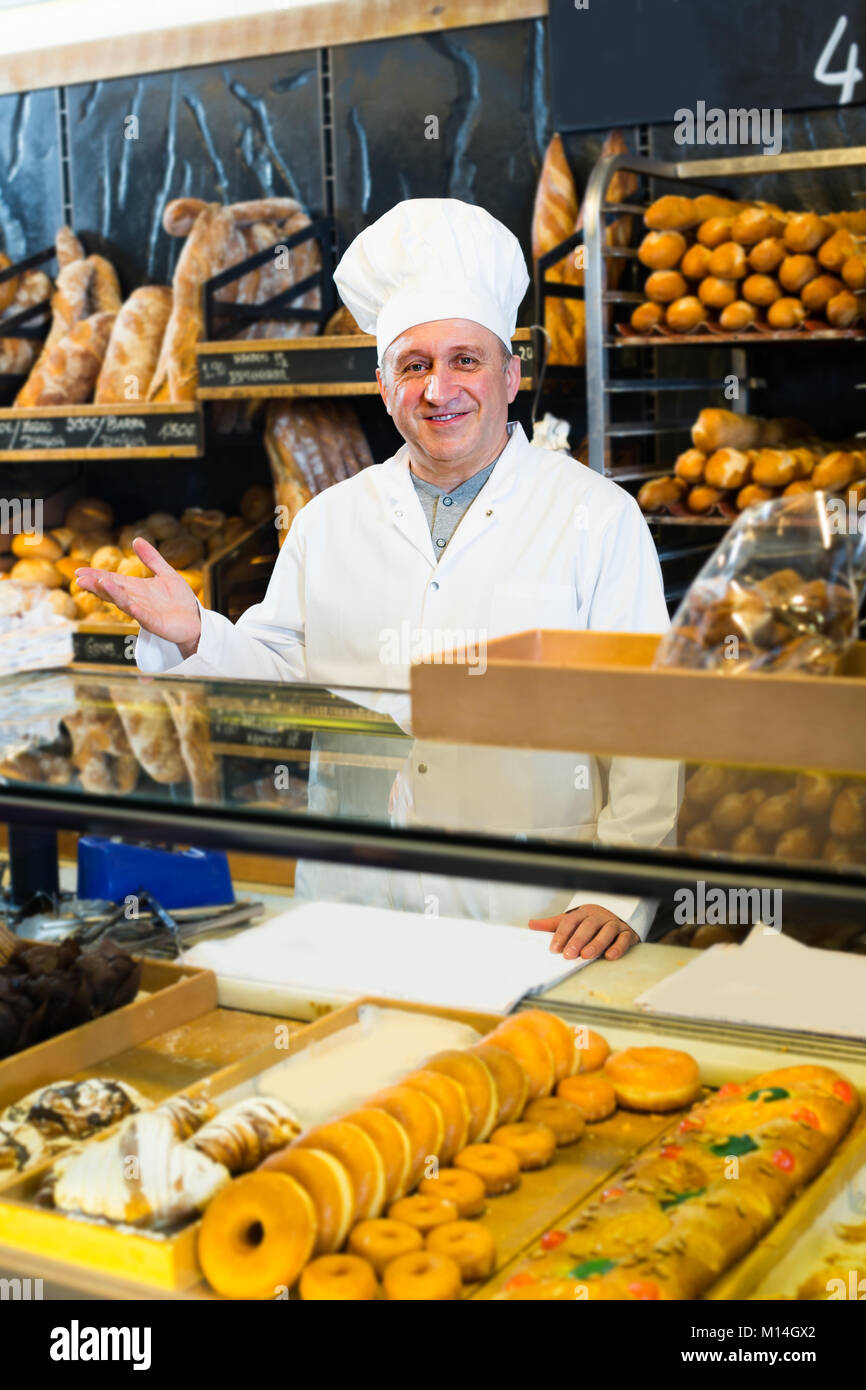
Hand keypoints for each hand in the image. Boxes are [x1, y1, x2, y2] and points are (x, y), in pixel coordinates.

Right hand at [74, 537, 201, 657]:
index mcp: (137, 588)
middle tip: (79, 579)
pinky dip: (136, 610)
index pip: (113, 580)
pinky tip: (128, 604)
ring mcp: (144, 613)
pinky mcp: (155, 624)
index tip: (78, 571)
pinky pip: (144, 616)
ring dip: (112, 594)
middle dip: (96, 585)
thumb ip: (151, 558)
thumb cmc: (179, 600)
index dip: (96, 575)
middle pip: (113, 591)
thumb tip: (136, 539)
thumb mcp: (166, 574)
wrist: (195, 621)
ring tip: (100, 583)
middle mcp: (136, 600)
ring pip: (125, 603)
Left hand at [529, 905, 639, 961]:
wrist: (618, 919)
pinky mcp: (627, 934)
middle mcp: (599, 916)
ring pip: (606, 932)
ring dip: (596, 943)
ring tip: (586, 955)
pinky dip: (617, 947)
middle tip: (569, 954)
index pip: (571, 921)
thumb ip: (553, 925)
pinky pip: (623, 939)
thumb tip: (532, 924)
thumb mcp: (572, 921)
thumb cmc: (591, 924)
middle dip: (577, 940)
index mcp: (584, 912)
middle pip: (588, 926)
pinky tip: (610, 956)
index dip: (562, 934)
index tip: (554, 949)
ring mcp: (614, 924)